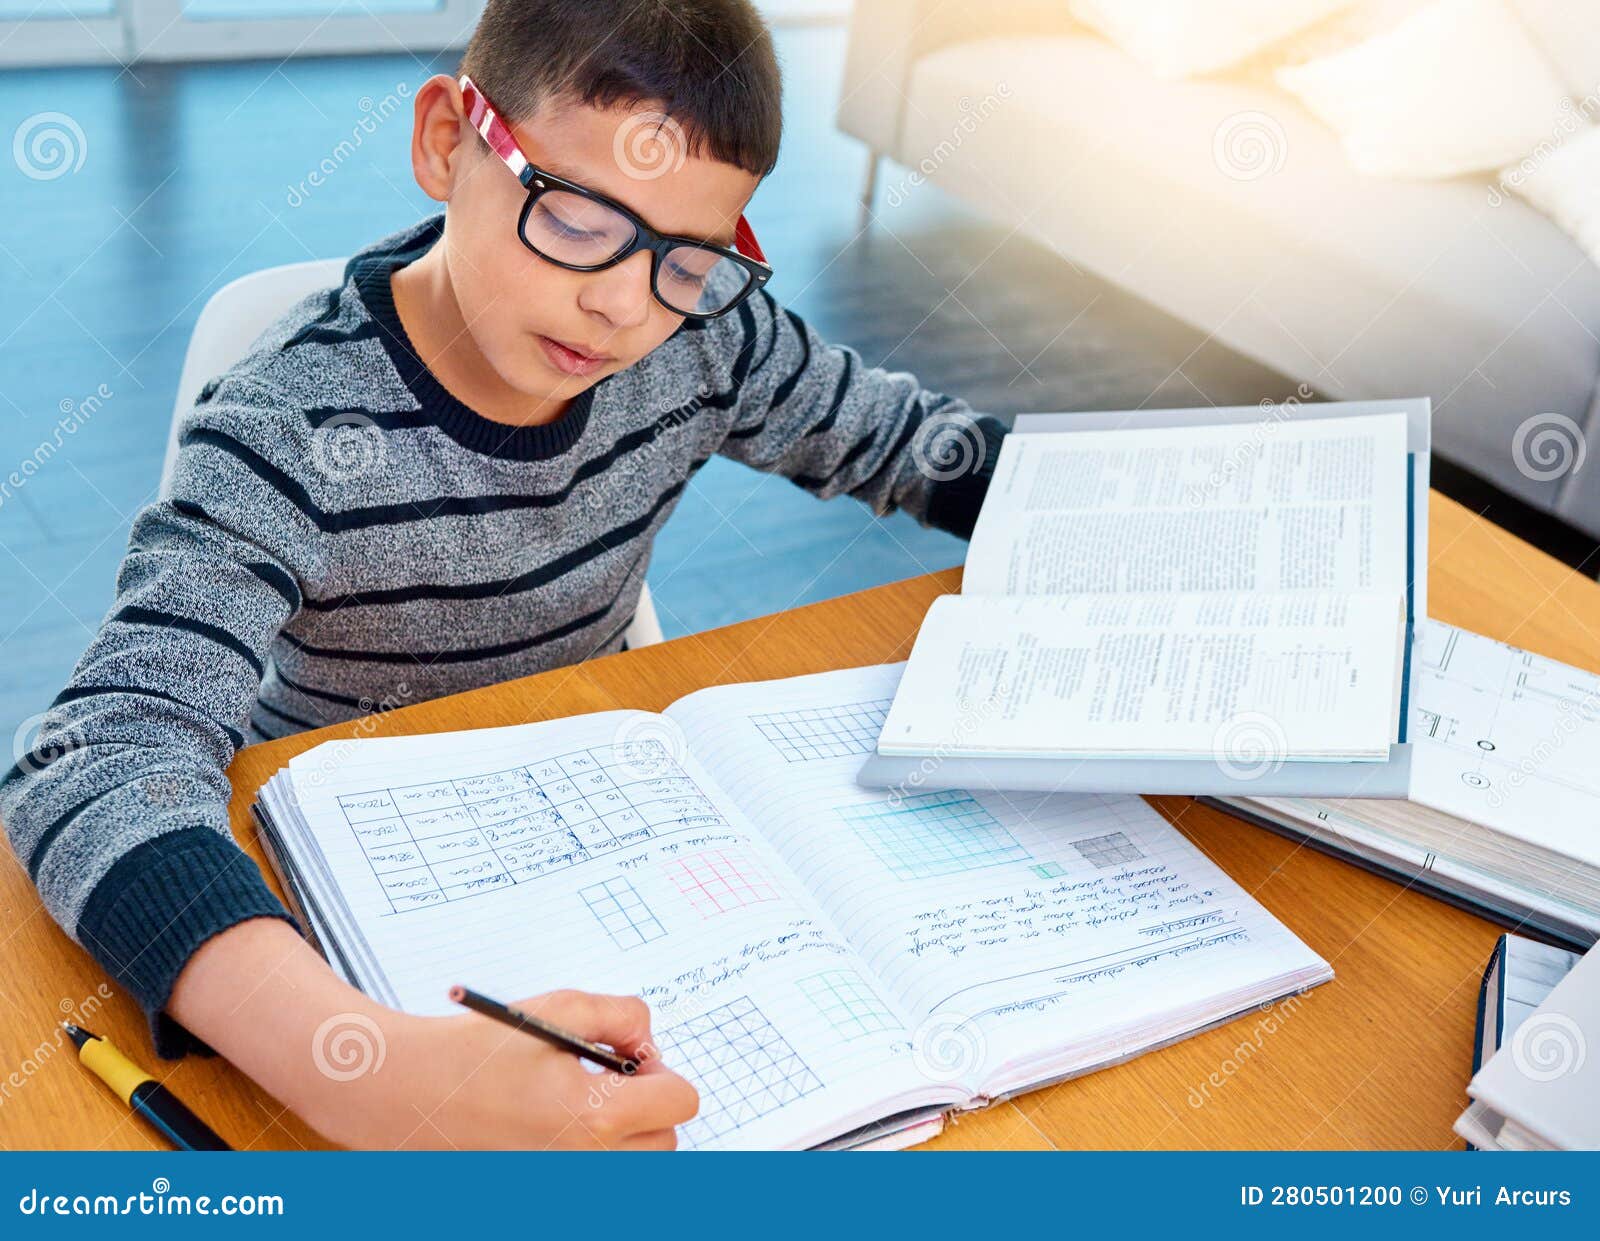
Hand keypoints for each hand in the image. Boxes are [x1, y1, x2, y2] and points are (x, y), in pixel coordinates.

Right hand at [167, 919, 696, 1149]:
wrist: (408, 1092)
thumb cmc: (476, 1051)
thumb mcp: (557, 1008)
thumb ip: (619, 1015)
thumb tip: (646, 1036)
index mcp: (593, 1115)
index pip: (678, 1101)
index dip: (661, 1071)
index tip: (630, 1059)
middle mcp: (584, 1162)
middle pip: (665, 1142)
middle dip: (647, 1107)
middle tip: (607, 1080)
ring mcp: (563, 1186)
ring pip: (634, 1168)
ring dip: (624, 1137)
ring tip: (579, 1103)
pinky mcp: (543, 1197)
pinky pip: (596, 1180)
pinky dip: (591, 1158)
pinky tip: (556, 1127)